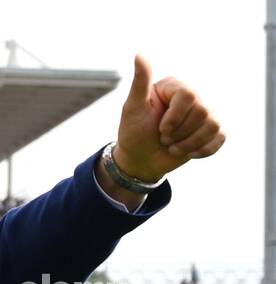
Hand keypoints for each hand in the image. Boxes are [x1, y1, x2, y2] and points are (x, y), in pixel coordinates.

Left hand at [113, 55, 223, 182]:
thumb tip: (139, 54)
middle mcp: (193, 97)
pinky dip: (201, 150)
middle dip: (179, 132)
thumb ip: (140, 82)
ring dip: (188, 144)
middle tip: (164, 138)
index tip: (160, 128)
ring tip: (172, 146)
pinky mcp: (212, 131)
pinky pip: (219, 138)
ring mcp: (205, 114)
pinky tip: (186, 151)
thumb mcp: (132, 108)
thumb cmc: (133, 132)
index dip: (175, 117)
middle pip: (202, 111)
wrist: (140, 159)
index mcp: (175, 87)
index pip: (189, 96)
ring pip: (213, 126)